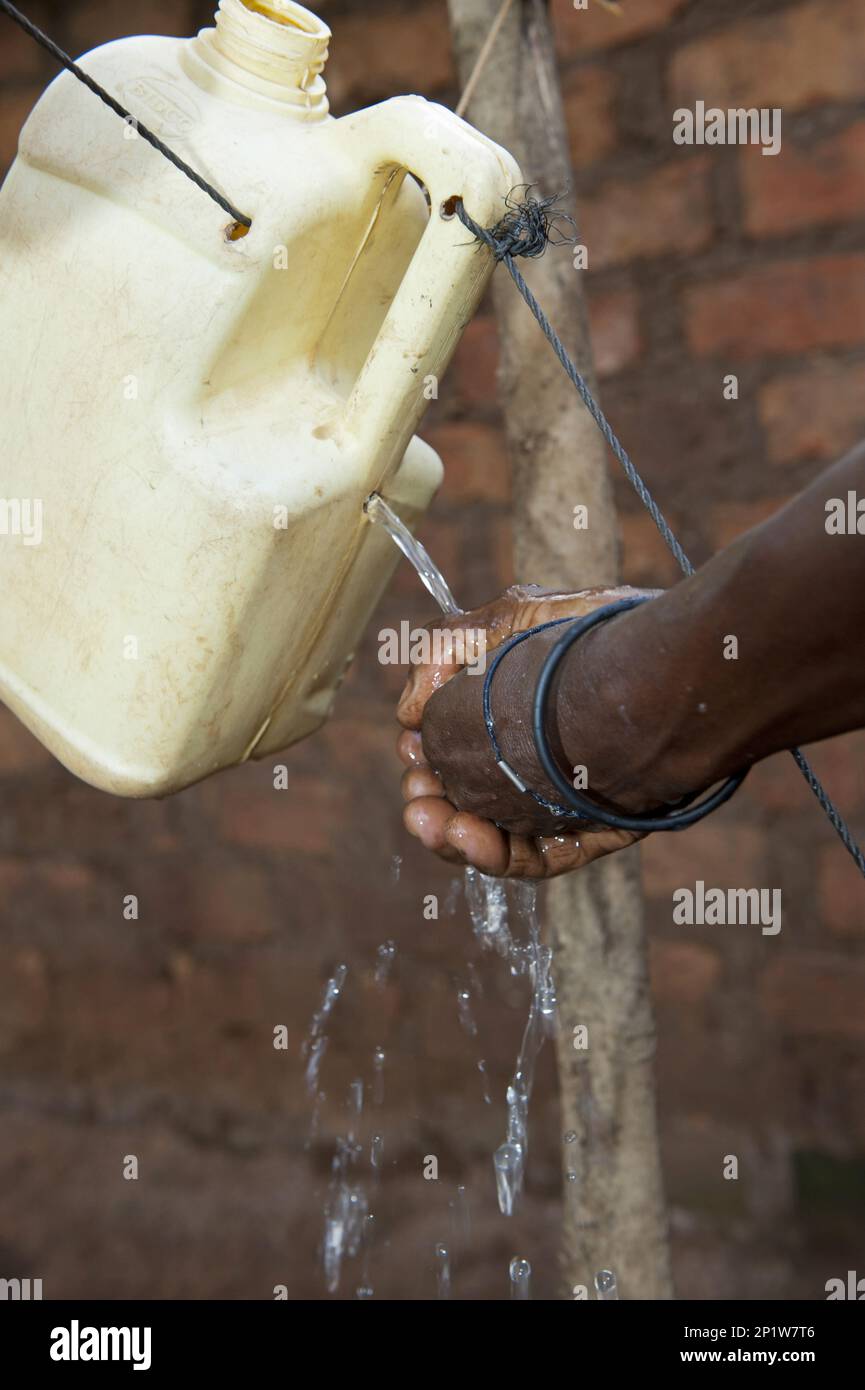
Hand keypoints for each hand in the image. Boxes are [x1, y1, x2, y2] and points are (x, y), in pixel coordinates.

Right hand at [396, 584, 652, 877]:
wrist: (673, 659)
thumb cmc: (596, 629)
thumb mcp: (509, 618)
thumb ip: (444, 650)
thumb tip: (406, 713)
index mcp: (512, 719)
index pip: (455, 752)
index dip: (426, 756)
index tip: (412, 747)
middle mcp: (536, 762)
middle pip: (470, 802)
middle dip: (432, 807)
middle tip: (419, 803)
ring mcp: (565, 798)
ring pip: (498, 838)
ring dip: (455, 839)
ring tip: (432, 824)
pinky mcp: (596, 828)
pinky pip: (544, 858)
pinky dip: (501, 856)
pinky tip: (471, 839)